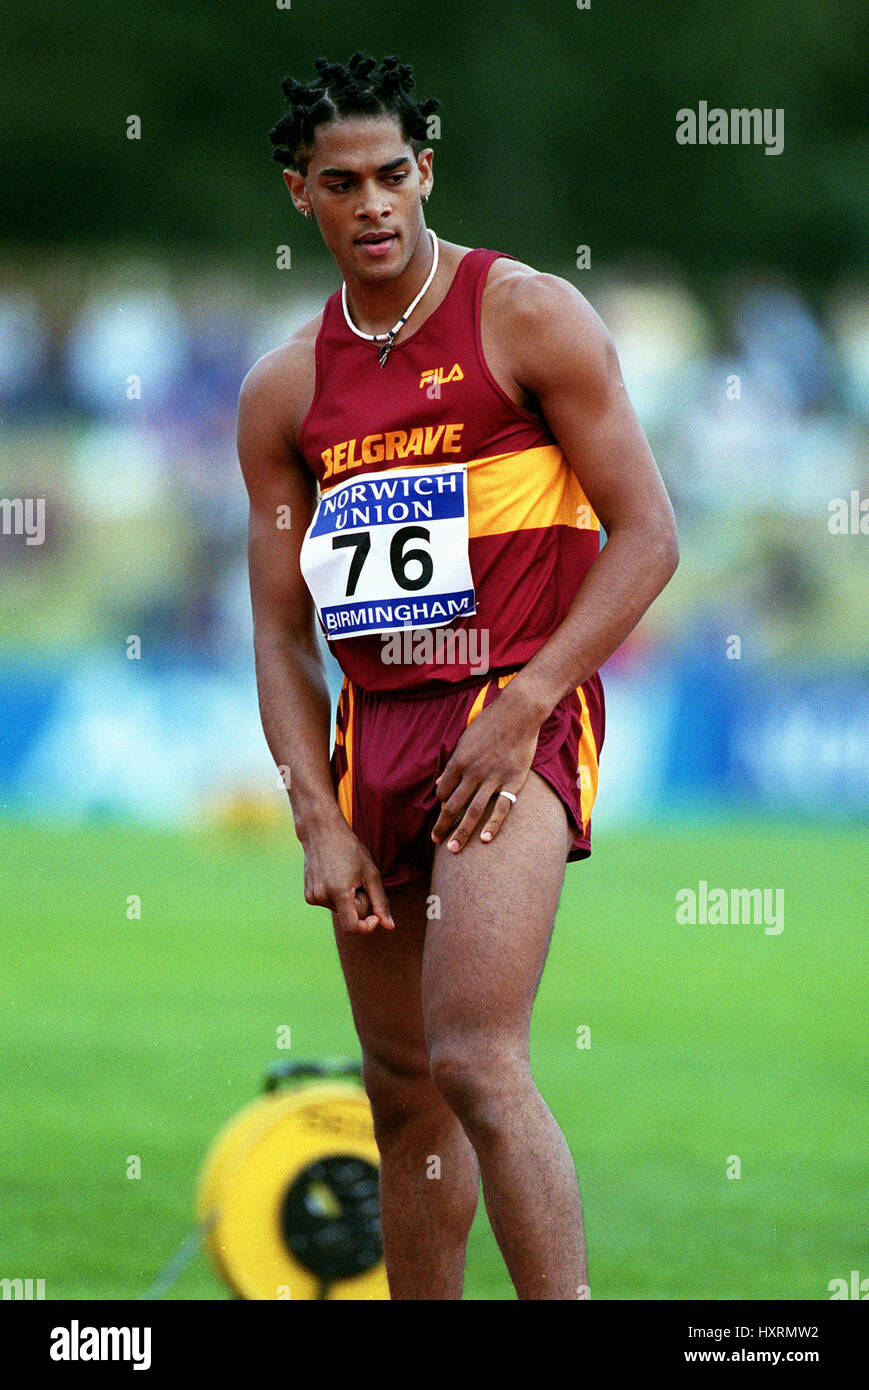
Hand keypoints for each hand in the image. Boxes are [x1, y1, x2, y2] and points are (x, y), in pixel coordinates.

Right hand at [301, 816, 393, 932]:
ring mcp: (312, 897)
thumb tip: (389, 926)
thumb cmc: (350, 850)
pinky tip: (334, 877)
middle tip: (358, 881)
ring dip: (347, 899)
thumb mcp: (371, 874)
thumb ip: (381, 902)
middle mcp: (322, 897)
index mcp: (339, 892)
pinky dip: (336, 896)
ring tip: (344, 876)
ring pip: (340, 911)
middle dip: (359, 904)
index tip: (376, 917)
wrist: (322, 832)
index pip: (352, 927)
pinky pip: (330, 904)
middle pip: (349, 917)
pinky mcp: (308, 895)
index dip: (367, 927)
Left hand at [431, 684, 544, 851]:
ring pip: (473, 811)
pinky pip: (501, 808)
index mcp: (459, 760)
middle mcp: (473, 772)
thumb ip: (453, 764)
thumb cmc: (490, 723)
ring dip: (461, 832)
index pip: (443, 790)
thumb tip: (440, 784)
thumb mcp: (465, 740)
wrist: (519, 712)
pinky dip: (492, 825)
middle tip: (436, 842)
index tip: (442, 813)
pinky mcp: (514, 781)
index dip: (441, 803)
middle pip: (453, 805)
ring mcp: (494, 778)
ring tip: (453, 849)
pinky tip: (484, 839)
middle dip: (442, 826)